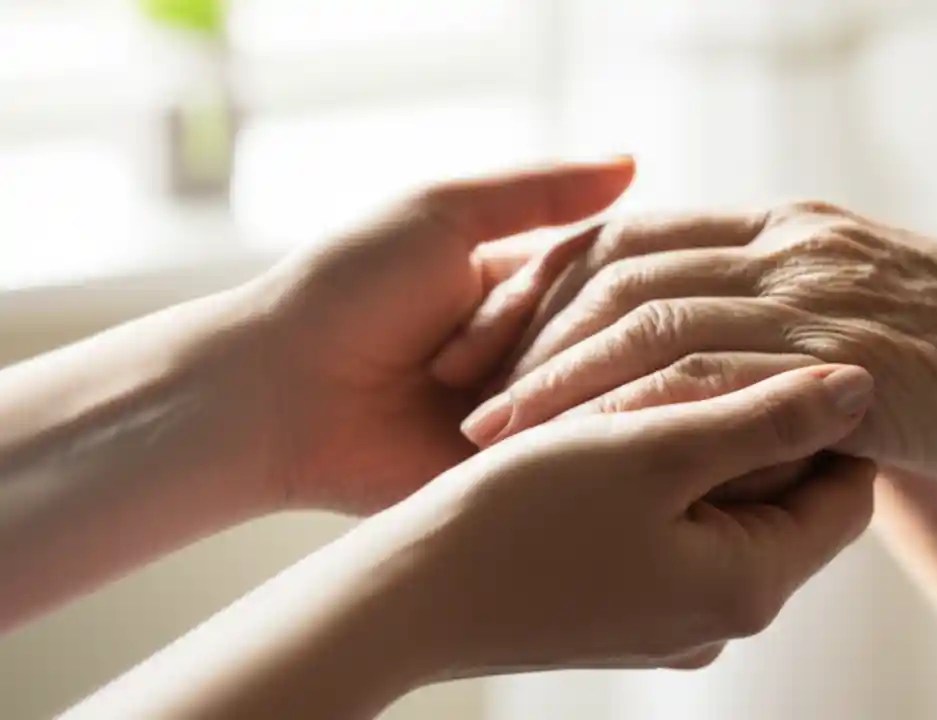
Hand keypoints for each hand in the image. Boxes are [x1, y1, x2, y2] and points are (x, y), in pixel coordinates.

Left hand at [236, 159, 633, 512]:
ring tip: (480, 396)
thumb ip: (540, 192)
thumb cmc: (346, 291)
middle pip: (602, 343)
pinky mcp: (503, 476)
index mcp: (515, 291)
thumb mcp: (442, 213)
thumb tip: (635, 161)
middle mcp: (526, 353)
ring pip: (592, 403)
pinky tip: (528, 436)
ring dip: (555, 397)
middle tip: (460, 360)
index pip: (600, 280)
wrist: (276, 395)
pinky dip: (552, 446)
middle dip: (553, 348)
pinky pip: (563, 463)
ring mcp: (519, 417)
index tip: (510, 297)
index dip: (575, 285)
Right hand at [380, 365, 875, 680]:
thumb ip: (765, 417)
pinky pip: (672, 529)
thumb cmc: (522, 516)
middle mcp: (720, 616)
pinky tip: (616, 432)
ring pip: (724, 509)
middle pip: (787, 502)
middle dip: (762, 426)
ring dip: (704, 445)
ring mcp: (669, 619)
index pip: (848, 493)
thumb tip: (864, 385)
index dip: (836, 419)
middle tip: (722, 353)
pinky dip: (660, 477)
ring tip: (658, 384)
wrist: (404, 594)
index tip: (801, 353)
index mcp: (749, 585)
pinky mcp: (622, 609)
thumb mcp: (654, 450)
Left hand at [454, 202, 936, 485]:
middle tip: (455, 374)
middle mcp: (781, 243)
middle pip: (615, 266)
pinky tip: (578, 445)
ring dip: (555, 371)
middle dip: (523, 320)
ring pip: (644, 316)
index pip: (627, 237)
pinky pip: (705, 372)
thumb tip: (700, 351)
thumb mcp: (851, 313)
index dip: (544, 280)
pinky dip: (630, 405)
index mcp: (777, 226)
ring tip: (486, 422)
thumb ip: (775, 315)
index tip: (483, 332)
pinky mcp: (829, 353)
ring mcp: (806, 291)